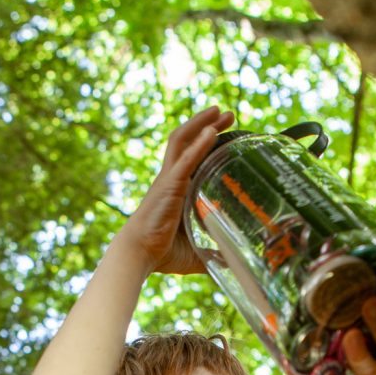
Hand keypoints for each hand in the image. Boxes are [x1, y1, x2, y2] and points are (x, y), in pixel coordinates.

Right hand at [113, 106, 234, 274]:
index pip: (191, 157)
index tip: (225, 133)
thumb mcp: (196, 252)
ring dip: (202, 123)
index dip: (207, 142)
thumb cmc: (162, 254)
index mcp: (175, 190)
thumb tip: (236, 263)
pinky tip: (212, 131)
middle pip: (188, 141)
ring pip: (184, 140)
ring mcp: (169, 179)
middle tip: (229, 114)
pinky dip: (199, 143)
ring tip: (221, 111)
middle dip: (208, 124)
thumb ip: (214, 253)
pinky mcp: (169, 184)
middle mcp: (171, 179)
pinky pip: (185, 158)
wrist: (139, 253)